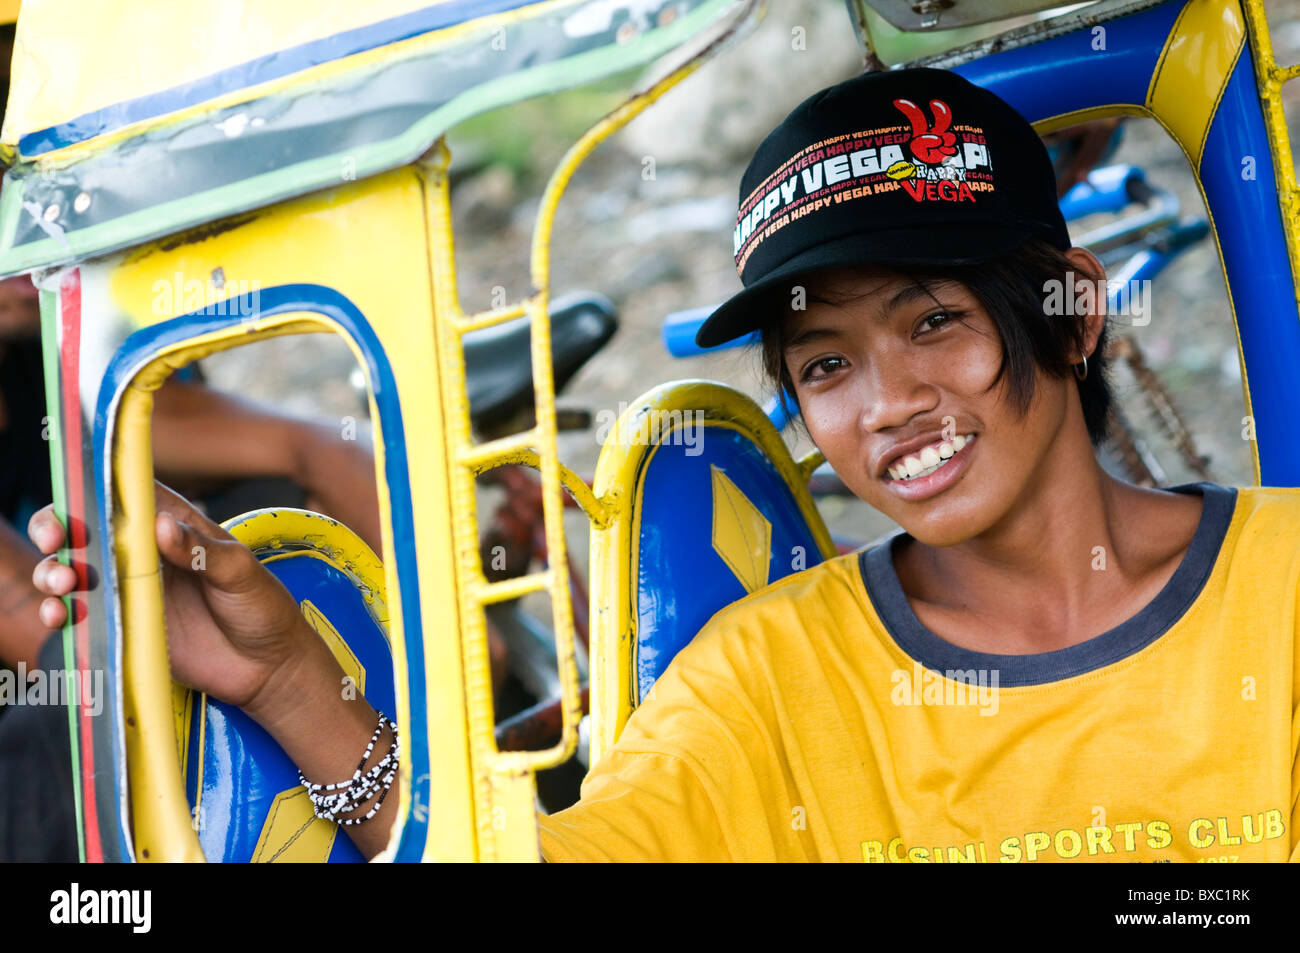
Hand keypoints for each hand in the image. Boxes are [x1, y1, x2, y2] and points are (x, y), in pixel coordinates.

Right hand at [29, 482, 400, 857]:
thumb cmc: (264, 610)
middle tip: (55, 539)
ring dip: (54, 571)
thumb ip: (204, 551)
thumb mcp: (243, 574)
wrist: (268, 668)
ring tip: (63, 584)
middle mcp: (145, 553)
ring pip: (74, 570)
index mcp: (176, 526)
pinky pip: (81, 614)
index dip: (93, 486)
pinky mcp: (124, 626)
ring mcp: (131, 589)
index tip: (74, 494)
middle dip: (58, 526)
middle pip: (86, 528)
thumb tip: (163, 526)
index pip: (127, 494)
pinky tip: (61, 615)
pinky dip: (61, 611)